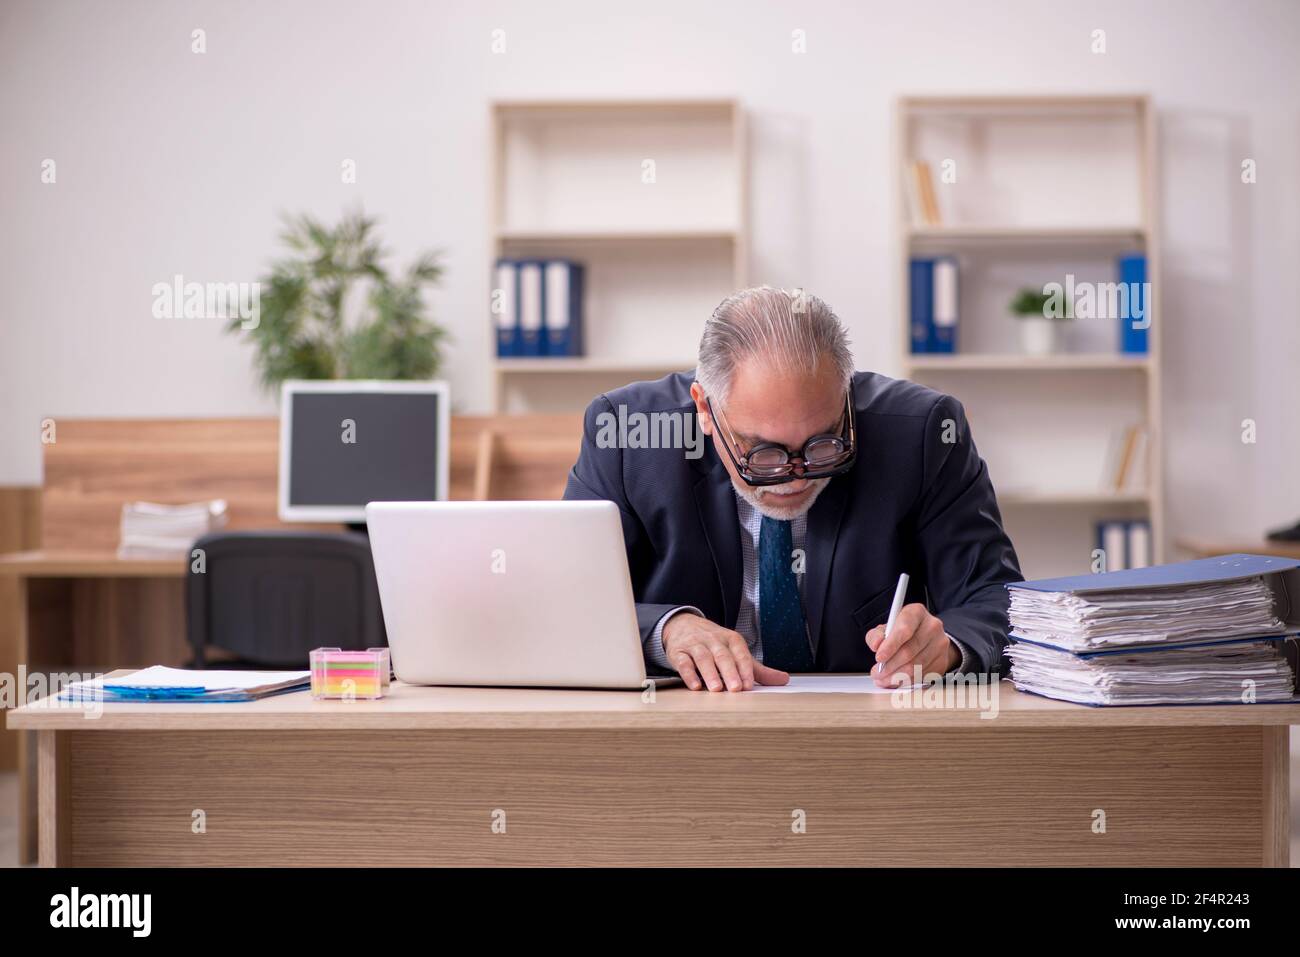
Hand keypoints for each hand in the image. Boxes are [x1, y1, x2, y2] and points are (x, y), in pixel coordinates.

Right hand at [662, 614, 788, 691]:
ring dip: (710, 673)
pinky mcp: (678, 652)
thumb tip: (784, 680)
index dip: (745, 668)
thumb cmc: (714, 644)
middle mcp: (713, 640)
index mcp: (731, 639)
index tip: (750, 685)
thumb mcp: (736, 652)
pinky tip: (695, 686)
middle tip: (736, 689)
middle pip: (722, 655)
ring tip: (716, 689)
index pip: (740, 653)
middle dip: (730, 671)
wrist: (682, 625)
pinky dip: (688, 674)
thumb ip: (757, 669)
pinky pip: (683, 662)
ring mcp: (695, 645)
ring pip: (703, 657)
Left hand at [865, 603, 958, 687]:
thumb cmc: (902, 631)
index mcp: (916, 613)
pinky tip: (895, 680)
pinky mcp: (942, 661)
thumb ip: (876, 635)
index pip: (904, 630)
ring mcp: (940, 644)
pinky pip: (922, 676)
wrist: (926, 637)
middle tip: (876, 673)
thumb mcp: (886, 628)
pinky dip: (906, 681)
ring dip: (896, 677)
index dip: (890, 646)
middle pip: (909, 651)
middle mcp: (932, 626)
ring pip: (915, 667)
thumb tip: (875, 645)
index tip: (879, 658)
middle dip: (889, 666)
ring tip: (882, 679)